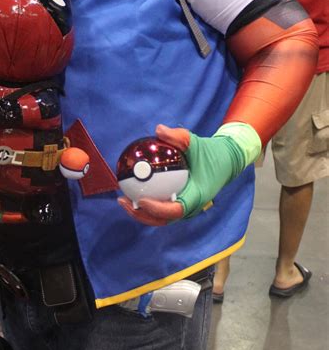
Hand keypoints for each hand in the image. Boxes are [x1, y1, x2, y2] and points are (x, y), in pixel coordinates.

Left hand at [118, 123, 246, 224]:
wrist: (226, 160)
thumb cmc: (211, 152)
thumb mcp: (196, 142)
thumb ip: (178, 137)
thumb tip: (158, 130)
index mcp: (196, 197)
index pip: (174, 210)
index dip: (156, 209)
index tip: (140, 200)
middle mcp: (190, 206)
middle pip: (162, 219)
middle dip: (141, 214)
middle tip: (123, 200)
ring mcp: (185, 207)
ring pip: (160, 217)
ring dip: (141, 212)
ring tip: (123, 199)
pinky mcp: (180, 203)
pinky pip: (161, 207)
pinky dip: (147, 204)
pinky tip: (132, 192)